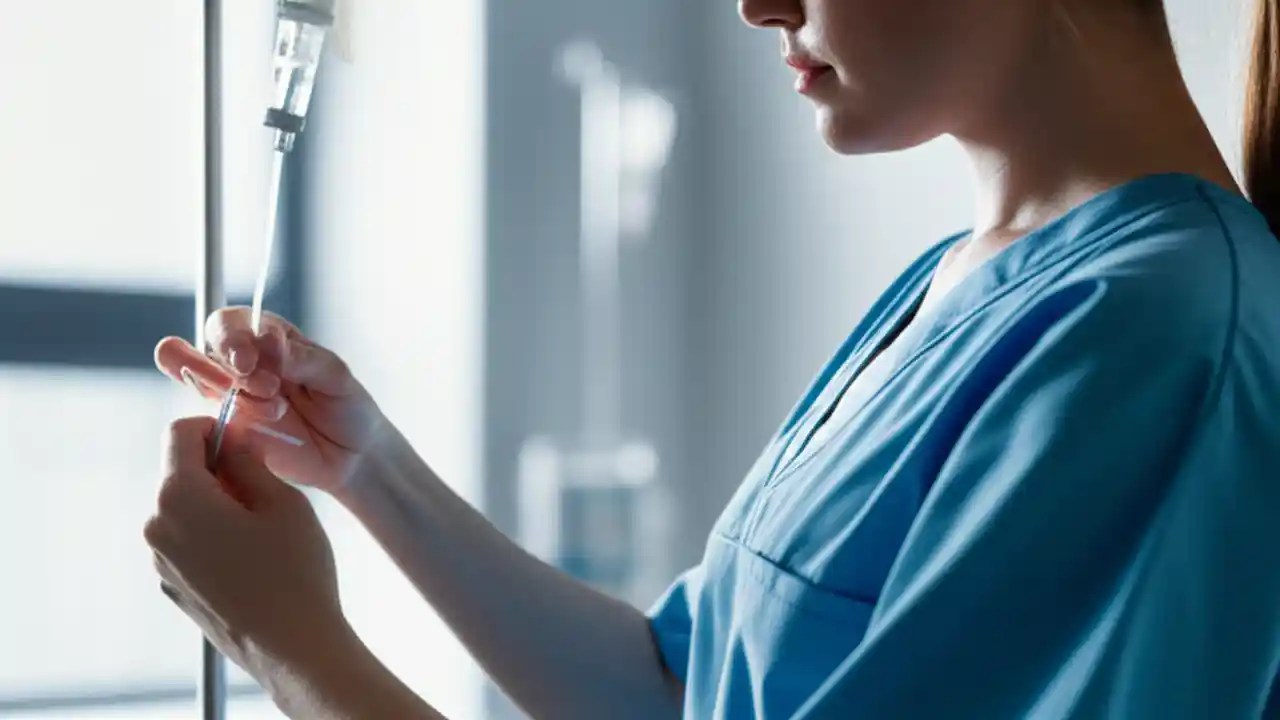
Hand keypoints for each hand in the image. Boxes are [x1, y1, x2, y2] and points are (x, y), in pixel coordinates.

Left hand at [145, 417, 351, 683]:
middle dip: (219, 468)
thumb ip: (249, 460)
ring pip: (185, 508)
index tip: (246, 441)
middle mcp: (157, 528)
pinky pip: (188, 541)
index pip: (178, 434)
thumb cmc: (294, 573)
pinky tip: (253, 557)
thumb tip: (233, 438)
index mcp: (179, 498)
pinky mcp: (173, 585)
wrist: (294, 648)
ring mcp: (161, 561)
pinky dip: (214, 534)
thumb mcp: (281, 501)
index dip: (213, 426)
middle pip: (180, 473)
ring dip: (218, 503)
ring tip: (264, 529)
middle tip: (266, 489)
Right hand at [154, 308, 382, 492]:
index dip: (230, 336)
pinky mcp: (231, 430)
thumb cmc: (347, 407)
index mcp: (269, 339)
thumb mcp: (335, 376)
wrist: (353, 456)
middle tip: (260, 383)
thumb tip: (267, 340)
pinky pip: (210, 421)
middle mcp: (244, 365)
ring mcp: (234, 398)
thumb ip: (301, 357)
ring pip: (201, 383)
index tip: (249, 359)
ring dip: (230, 393)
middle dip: (221, 365)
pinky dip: (231, 421)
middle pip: (204, 349)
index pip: (230, 323)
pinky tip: (267, 426)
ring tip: (277, 410)